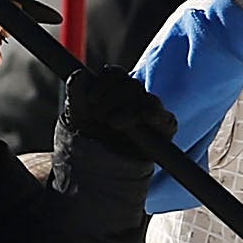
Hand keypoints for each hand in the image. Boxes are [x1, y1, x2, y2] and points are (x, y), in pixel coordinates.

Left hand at [60, 68, 177, 163]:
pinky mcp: (165, 129)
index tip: (91, 98)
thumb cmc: (90, 138)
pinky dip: (153, 115)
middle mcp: (136, 98)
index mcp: (117, 90)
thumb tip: (79, 75)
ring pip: (147, 99)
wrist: (99, 168)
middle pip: (132, 85)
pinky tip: (139, 119)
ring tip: (111, 123)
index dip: (104, 82)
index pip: (117, 74)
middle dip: (112, 98)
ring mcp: (153, 113)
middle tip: (99, 115)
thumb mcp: (78, 116)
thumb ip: (76, 94)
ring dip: (128, 109)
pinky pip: (166, 118)